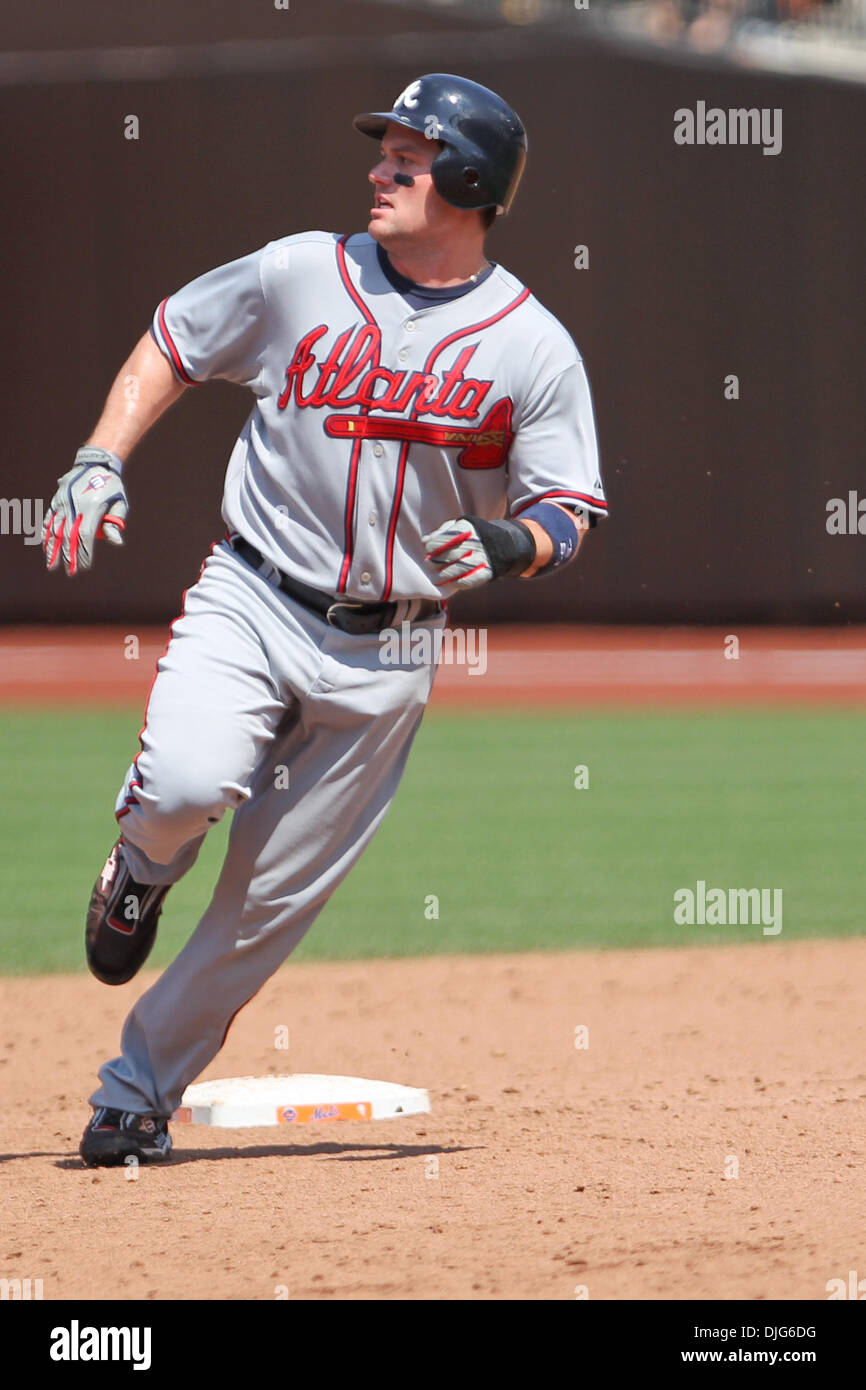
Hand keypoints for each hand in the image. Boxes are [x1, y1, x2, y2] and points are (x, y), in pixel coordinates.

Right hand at [43, 447, 128, 575]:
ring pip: (55, 529)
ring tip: (52, 564)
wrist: (96, 462)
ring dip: (53, 548)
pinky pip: (49, 518)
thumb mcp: (120, 502)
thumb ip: (115, 522)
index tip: (84, 567)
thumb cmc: (112, 486)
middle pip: (69, 536)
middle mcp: (76, 505)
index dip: (84, 553)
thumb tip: (116, 542)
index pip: (85, 536)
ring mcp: (64, 501)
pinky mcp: (57, 499)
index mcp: (93, 507)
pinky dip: (46, 532)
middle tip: (69, 572)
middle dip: (68, 556)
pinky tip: (44, 544)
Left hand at [422, 518, 493, 590]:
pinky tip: (452, 583)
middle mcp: (477, 542)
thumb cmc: (470, 535)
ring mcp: (484, 557)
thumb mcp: (457, 527)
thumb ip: (441, 533)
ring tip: (436, 579)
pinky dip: (459, 582)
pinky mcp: (489, 571)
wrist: (502, 544)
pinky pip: (472, 579)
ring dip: (444, 575)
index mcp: (468, 528)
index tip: (428, 550)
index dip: (434, 545)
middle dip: (436, 561)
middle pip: (452, 554)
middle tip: (429, 565)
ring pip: (460, 568)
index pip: (447, 537)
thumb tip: (425, 541)